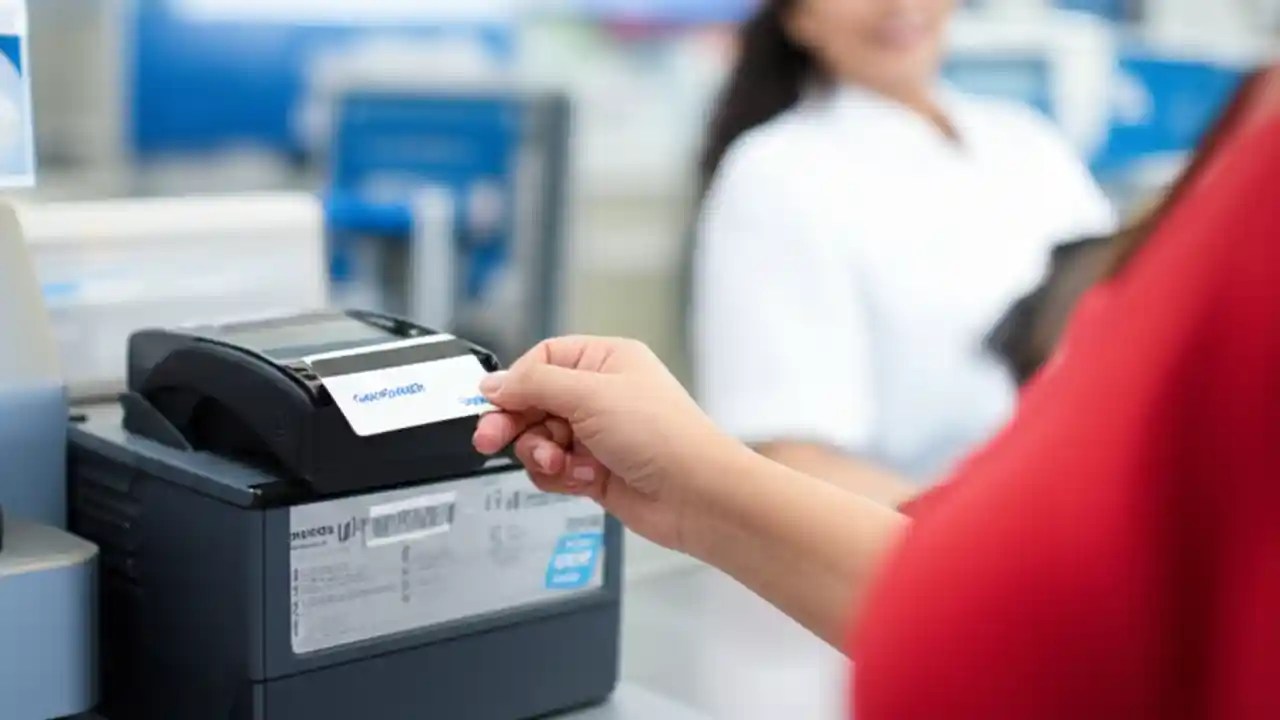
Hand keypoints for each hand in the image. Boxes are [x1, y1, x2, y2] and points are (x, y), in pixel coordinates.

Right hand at [472, 336, 742, 551]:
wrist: (696, 496)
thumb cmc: (662, 436)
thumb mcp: (589, 394)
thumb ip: (534, 385)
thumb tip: (494, 383)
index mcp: (605, 360)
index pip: (542, 361)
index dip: (515, 383)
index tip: (493, 404)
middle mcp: (601, 394)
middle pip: (533, 402)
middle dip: (515, 423)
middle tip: (490, 440)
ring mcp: (597, 434)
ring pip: (539, 440)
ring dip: (542, 454)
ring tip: (561, 463)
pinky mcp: (594, 470)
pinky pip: (554, 469)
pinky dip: (560, 476)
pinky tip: (583, 479)